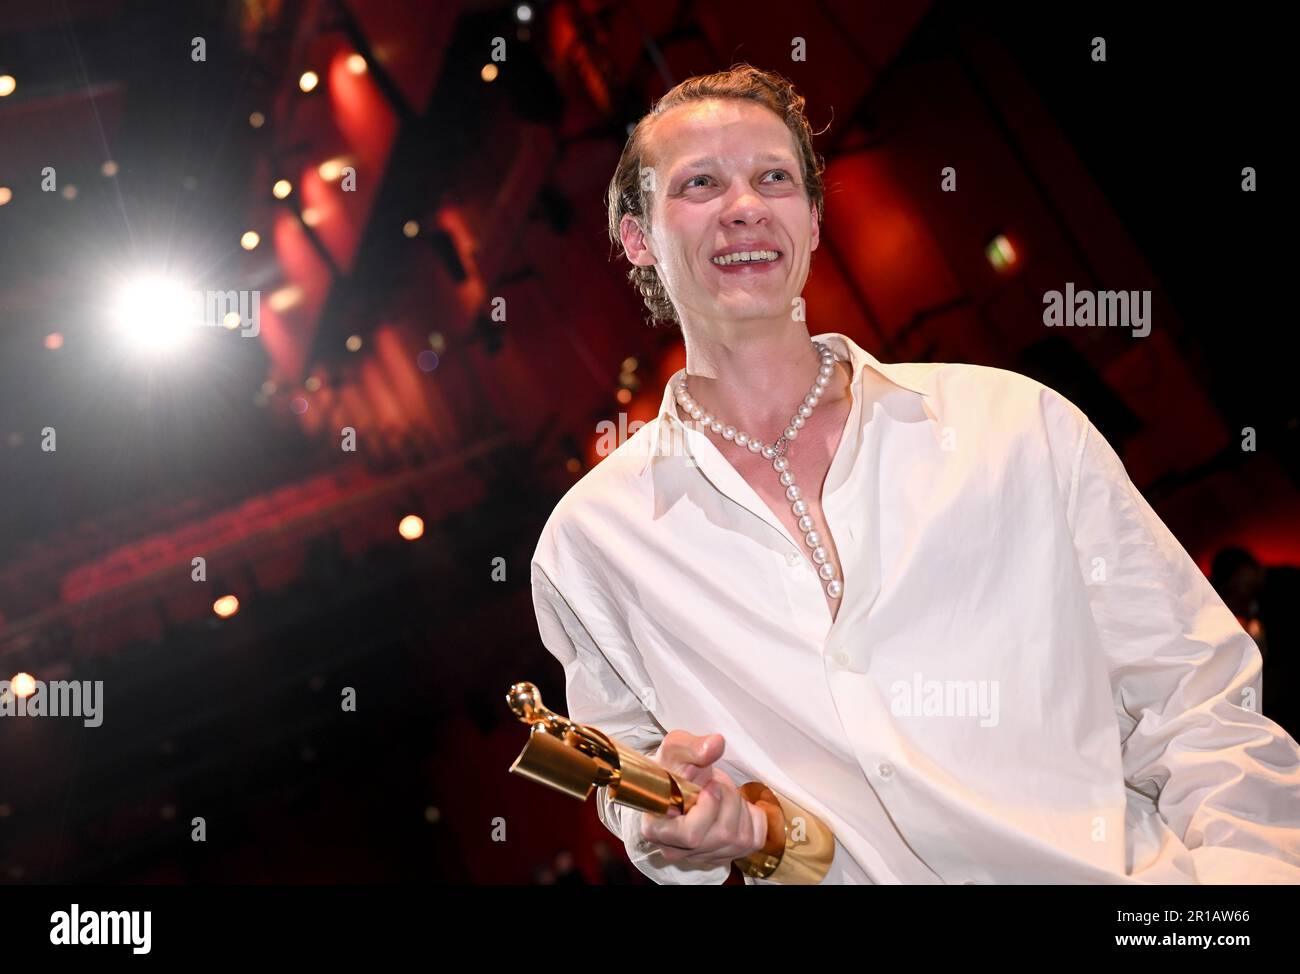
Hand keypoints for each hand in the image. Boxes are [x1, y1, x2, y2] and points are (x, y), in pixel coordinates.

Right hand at [639, 730, 767, 868]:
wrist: (681, 785)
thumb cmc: (674, 770)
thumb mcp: (676, 750)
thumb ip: (692, 746)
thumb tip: (715, 744)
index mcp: (657, 829)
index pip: (691, 835)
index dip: (708, 809)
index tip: (709, 785)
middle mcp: (678, 851)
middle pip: (722, 835)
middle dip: (728, 799)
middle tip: (715, 782)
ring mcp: (702, 857)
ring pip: (740, 838)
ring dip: (738, 806)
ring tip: (721, 792)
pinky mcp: (725, 856)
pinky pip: (755, 840)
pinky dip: (752, 818)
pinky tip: (733, 807)